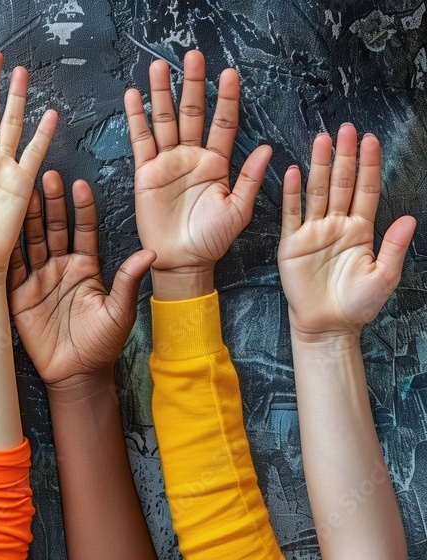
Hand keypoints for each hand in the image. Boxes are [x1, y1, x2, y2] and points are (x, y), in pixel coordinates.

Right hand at [9, 172, 154, 385]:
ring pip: (30, 242)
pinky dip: (6, 249)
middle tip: (46, 176)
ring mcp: (37, 279)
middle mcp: (59, 267)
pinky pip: (11, 268)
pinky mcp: (17, 296)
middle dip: (50, 203)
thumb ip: (128, 280)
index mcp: (85, 266)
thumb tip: (150, 253)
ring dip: (26, 219)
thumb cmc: (102, 344)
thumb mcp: (120, 311)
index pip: (82, 229)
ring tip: (22, 193)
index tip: (79, 185)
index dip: (81, 208)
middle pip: (52, 228)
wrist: (76, 374)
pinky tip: (0, 229)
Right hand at [124, 50, 271, 283]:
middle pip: (192, 112)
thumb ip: (249, 178)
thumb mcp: (239, 210)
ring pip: (165, 120)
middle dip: (193, 84)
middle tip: (194, 56)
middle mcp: (192, 157)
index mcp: (218, 163)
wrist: (183, 261)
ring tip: (160, 66)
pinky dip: (137, 118)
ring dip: (162, 93)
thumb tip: (268, 148)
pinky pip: (141, 141)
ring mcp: (168, 163)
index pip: (224, 123)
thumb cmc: (213, 240)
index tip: (229, 74)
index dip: (226, 99)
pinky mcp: (146, 173)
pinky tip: (134, 97)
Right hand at [278, 126, 415, 338]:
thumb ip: (394, 247)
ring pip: (318, 192)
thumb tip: (408, 218)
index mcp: (361, 230)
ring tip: (322, 140)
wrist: (327, 325)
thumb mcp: (384, 277)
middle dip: (344, 156)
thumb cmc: (357, 304)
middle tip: (346, 129)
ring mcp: (314, 232)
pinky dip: (292, 193)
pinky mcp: (292, 243)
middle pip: (341, 184)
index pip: (365, 191)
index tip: (371, 141)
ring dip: (320, 166)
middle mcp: (337, 225)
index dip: (368, 166)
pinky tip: (294, 172)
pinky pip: (292, 214)